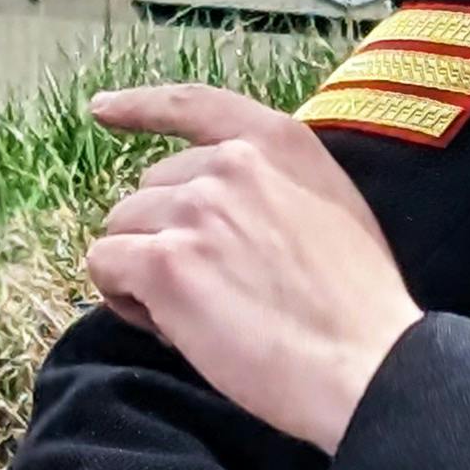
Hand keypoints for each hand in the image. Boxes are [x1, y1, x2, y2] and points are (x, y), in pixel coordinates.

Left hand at [85, 85, 421, 453]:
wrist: (367, 364)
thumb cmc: (357, 306)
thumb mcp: (333, 207)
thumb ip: (274, 185)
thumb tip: (217, 201)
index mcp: (278, 142)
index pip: (194, 105)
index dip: (140, 107)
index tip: (102, 109)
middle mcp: (232, 162)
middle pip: (148, 188)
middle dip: (163, 236)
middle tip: (210, 289)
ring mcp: (196, 209)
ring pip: (121, 228)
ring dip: (141, 271)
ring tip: (194, 313)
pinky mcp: (165, 264)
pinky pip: (105, 266)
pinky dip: (123, 298)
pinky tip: (169, 325)